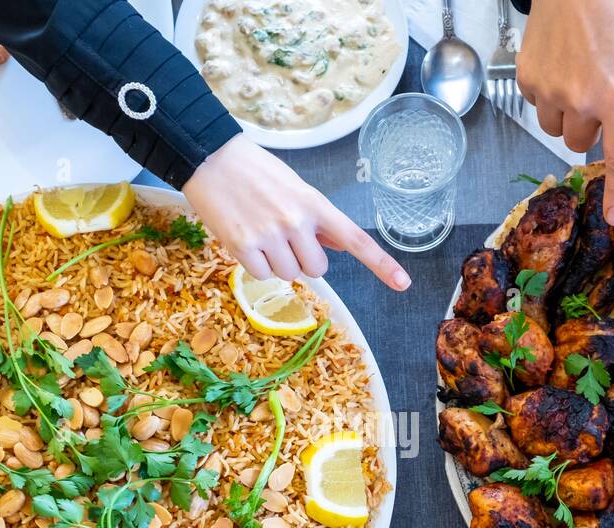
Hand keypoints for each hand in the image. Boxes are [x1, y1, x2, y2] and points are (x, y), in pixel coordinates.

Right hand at [182, 135, 409, 290]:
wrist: (210, 157)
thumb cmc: (255, 171)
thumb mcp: (295, 188)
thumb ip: (318, 220)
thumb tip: (339, 245)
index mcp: (315, 204)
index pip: (355, 239)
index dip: (381, 264)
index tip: (403, 284)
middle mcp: (297, 221)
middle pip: (317, 270)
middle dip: (303, 261)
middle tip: (283, 238)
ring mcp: (270, 235)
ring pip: (290, 275)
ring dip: (277, 263)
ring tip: (261, 234)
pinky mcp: (243, 247)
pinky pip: (262, 275)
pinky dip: (255, 264)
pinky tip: (245, 238)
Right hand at [516, 0, 613, 224]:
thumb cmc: (610, 15)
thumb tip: (606, 130)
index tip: (613, 216)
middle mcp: (580, 100)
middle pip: (577, 142)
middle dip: (584, 128)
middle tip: (589, 100)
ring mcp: (550, 91)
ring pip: (553, 127)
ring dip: (562, 113)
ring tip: (570, 79)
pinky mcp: (527, 79)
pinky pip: (535, 102)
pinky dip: (544, 91)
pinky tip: (555, 65)